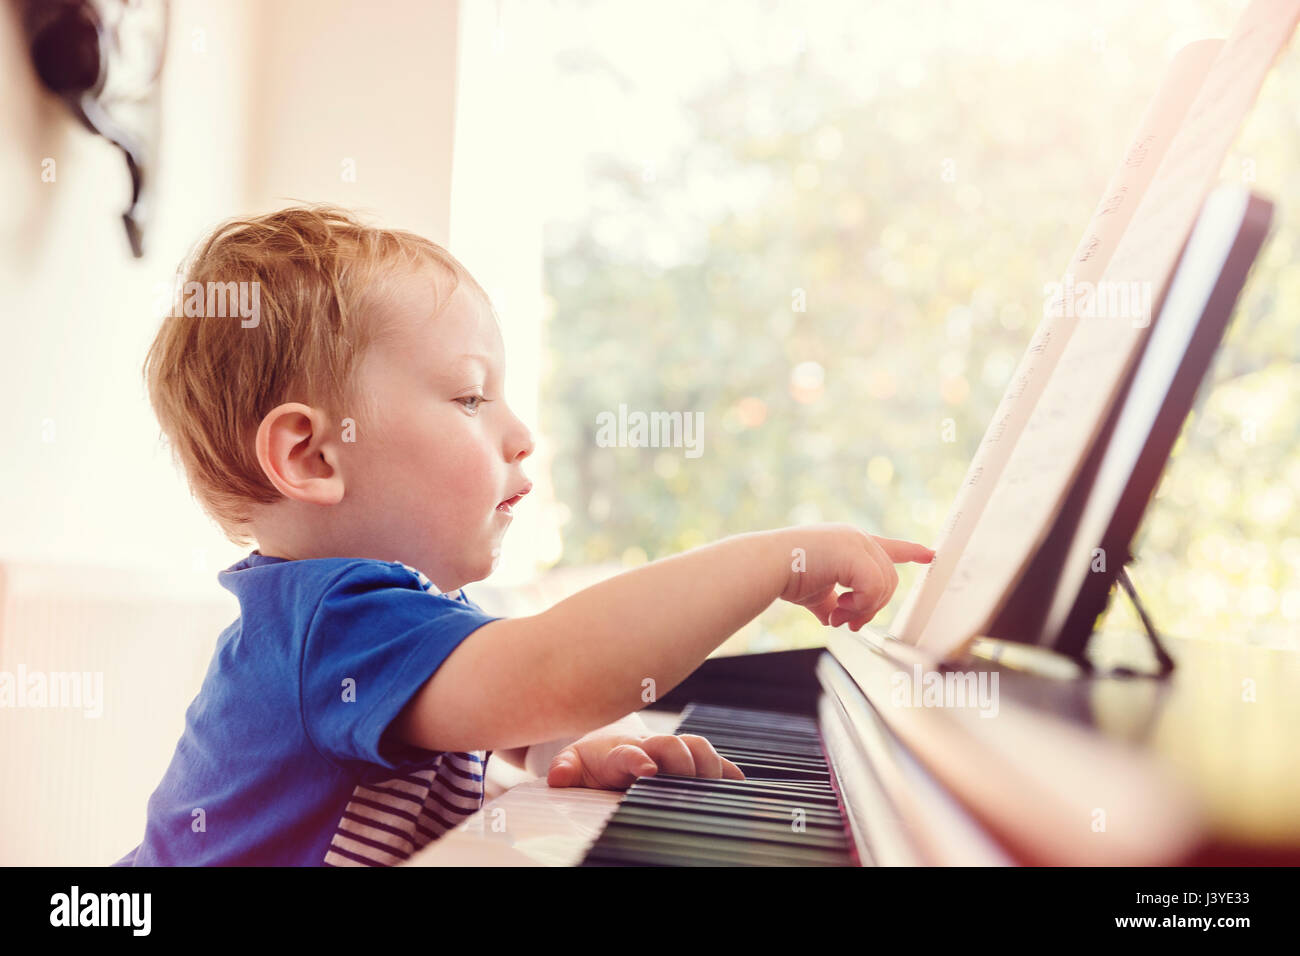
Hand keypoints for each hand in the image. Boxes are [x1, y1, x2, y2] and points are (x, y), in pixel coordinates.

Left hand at [545, 728, 744, 789]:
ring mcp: (670, 751)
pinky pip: (711, 759)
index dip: (639, 759)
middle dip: (683, 760)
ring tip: (717, 783)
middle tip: (689, 780)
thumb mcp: (570, 764)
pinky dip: (726, 769)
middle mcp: (649, 746)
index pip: (629, 752)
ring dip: (708, 762)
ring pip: (695, 746)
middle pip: (672, 745)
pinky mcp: (687, 759)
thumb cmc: (589, 760)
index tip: (648, 771)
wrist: (604, 742)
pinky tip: (739, 782)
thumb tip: (557, 776)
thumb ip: (564, 768)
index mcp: (619, 751)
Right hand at [776, 524, 933, 630]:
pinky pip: (873, 587)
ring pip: (884, 585)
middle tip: (848, 622)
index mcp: (849, 543)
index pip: (889, 546)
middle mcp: (856, 537)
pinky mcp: (854, 552)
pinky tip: (838, 609)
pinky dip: (859, 605)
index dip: (911, 551)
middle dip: (871, 607)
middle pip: (888, 579)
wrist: (767, 566)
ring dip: (863, 608)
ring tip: (839, 616)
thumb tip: (836, 620)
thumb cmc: (784, 575)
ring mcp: (856, 542)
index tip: (930, 554)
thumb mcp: (815, 591)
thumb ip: (832, 602)